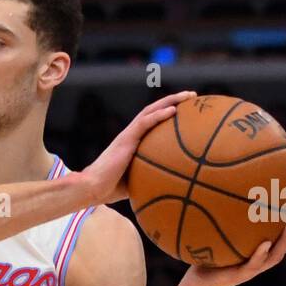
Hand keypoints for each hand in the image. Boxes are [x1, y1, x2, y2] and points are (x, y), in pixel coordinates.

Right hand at [83, 90, 195, 204]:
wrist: (92, 188)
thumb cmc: (110, 189)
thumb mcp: (136, 181)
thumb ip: (149, 177)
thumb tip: (169, 186)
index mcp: (132, 142)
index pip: (152, 121)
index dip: (168, 112)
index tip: (186, 110)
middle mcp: (130, 134)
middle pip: (154, 111)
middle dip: (174, 100)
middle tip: (192, 96)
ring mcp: (128, 135)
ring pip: (151, 111)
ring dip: (170, 101)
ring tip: (189, 96)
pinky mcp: (125, 139)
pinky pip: (145, 123)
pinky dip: (159, 115)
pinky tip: (173, 110)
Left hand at [167, 206, 285, 285]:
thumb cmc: (204, 262)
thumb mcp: (213, 242)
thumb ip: (221, 227)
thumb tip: (218, 198)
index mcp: (255, 256)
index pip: (277, 240)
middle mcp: (256, 263)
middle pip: (282, 247)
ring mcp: (249, 271)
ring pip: (274, 256)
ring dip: (285, 239)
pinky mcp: (238, 276)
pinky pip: (252, 265)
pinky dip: (260, 255)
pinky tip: (265, 243)